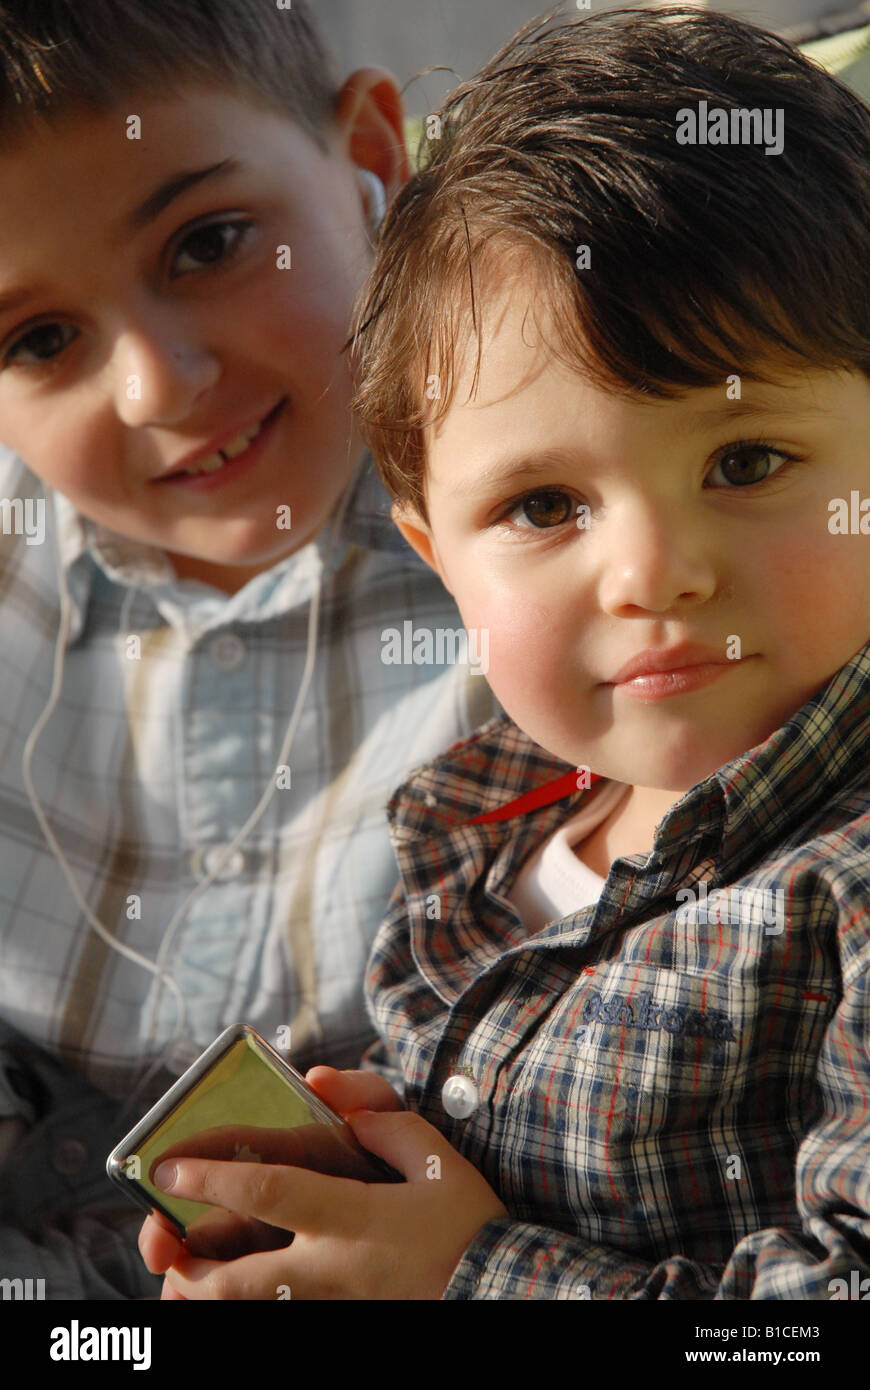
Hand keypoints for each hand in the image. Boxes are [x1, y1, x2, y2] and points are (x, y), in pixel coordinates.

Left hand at [142, 1070, 507, 1298]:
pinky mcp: (340, 1324)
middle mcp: (333, 1272)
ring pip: (249, 1314)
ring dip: (205, 1297)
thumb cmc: (469, 1223)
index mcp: (355, 1220)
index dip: (213, 1181)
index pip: (270, 1195)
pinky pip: (278, 1320)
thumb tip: (337, 1101)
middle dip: (186, 1265)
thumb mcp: (437, 1160)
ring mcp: (333, 1308)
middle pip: (237, 1281)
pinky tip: (228, 1292)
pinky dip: (245, 1308)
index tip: (169, 1169)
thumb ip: (385, 1124)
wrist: (502, 1290)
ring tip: (181, 1276)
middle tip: (157, 1240)